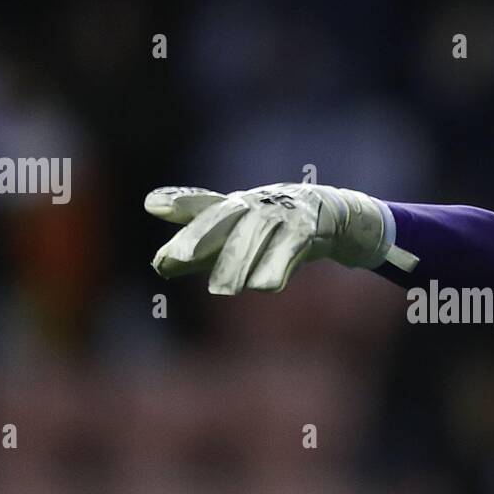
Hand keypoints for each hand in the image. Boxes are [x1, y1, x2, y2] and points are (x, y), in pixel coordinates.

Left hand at [145, 183, 416, 293]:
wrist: (342, 218)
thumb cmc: (282, 227)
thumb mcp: (242, 234)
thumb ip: (204, 249)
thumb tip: (158, 263)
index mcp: (239, 204)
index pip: (206, 205)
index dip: (181, 202)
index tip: (152, 205)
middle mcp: (259, 203)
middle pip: (227, 218)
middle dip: (201, 236)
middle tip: (177, 259)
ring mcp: (286, 212)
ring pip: (258, 235)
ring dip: (239, 261)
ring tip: (222, 291)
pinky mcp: (313, 227)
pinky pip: (294, 246)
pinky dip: (279, 265)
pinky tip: (266, 288)